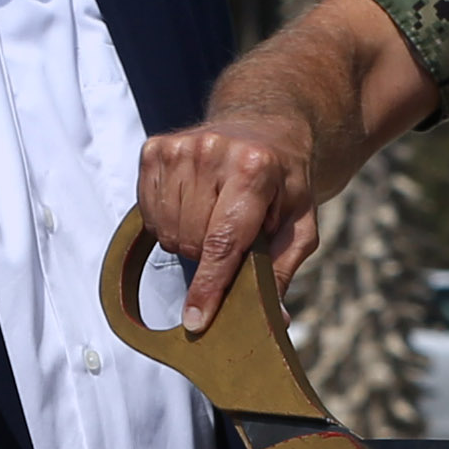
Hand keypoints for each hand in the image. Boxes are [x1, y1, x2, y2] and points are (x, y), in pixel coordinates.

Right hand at [140, 116, 313, 325]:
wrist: (264, 127)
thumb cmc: (284, 183)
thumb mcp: (299, 224)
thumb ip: (283, 268)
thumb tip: (274, 317)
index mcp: (254, 168)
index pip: (223, 241)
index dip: (209, 286)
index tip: (195, 321)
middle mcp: (212, 151)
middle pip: (192, 240)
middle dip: (209, 254)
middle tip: (232, 235)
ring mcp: (178, 147)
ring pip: (167, 230)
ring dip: (188, 238)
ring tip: (214, 217)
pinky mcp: (154, 149)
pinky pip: (149, 213)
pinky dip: (168, 221)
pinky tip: (193, 205)